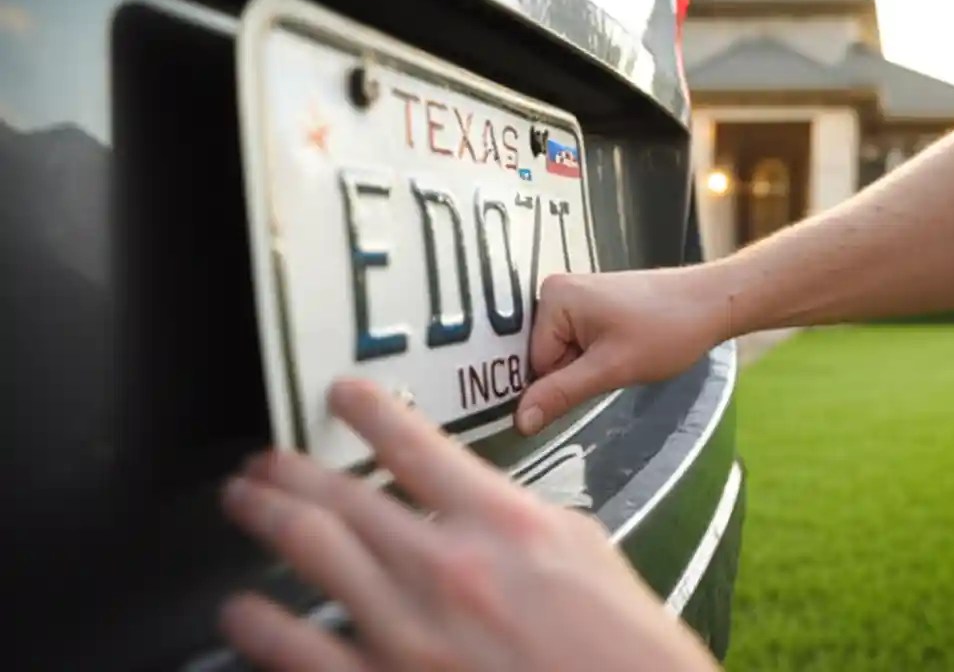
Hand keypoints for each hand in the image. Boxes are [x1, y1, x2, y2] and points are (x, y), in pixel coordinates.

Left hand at [219, 379, 719, 671]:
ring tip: (245, 502)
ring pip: (313, 554)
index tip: (342, 396)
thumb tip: (474, 501)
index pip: (417, 447)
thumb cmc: (623, 650)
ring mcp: (412, 632)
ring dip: (266, 518)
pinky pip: (302, 650)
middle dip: (292, 470)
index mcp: (505, 527)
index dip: (369, 411)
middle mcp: (449, 570)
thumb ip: (518, 519)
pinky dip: (260, 626)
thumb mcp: (584, 552)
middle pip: (345, 496)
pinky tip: (241, 611)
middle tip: (265, 460)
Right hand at [516, 268, 728, 435]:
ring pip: (562, 355)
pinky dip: (596, 357)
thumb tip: (520, 421)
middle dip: (575, 373)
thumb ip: (560, 394)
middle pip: (544, 358)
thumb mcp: (610, 368)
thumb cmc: (666, 330)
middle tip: (614, 364)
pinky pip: (576, 345)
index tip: (598, 377)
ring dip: (588, 367)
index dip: (563, 382)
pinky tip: (622, 349)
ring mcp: (573, 298)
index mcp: (552, 298)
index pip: (533, 363)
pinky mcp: (590, 306)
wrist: (710, 304)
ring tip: (622, 354)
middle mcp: (555, 292)